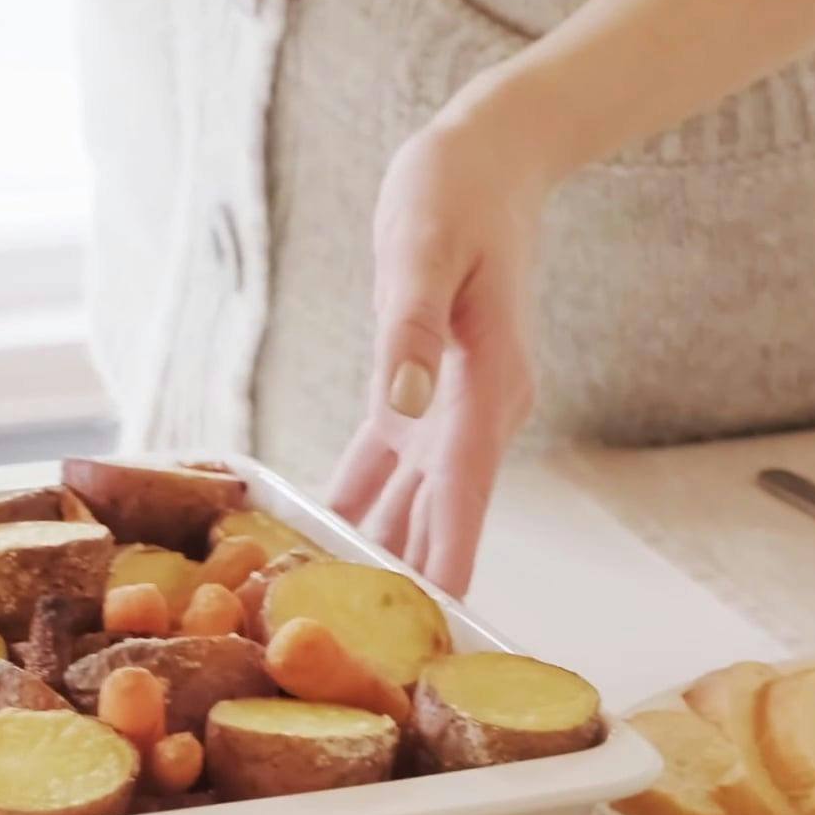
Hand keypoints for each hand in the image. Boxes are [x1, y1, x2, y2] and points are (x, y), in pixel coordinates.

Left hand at [324, 104, 561, 595]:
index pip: (466, 493)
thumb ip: (413, 331)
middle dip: (412, 582)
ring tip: (341, 625)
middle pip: (442, 516)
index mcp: (488, 386)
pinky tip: (323, 545)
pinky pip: (385, 469)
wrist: (491, 155)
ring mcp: (450, 410)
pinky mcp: (419, 395)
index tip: (442, 626)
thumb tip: (406, 405)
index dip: (451, 560)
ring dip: (382, 555)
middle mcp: (476, 412)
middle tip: (379, 658)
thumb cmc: (456, 190)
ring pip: (413, 503)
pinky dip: (356, 505)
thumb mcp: (423, 248)